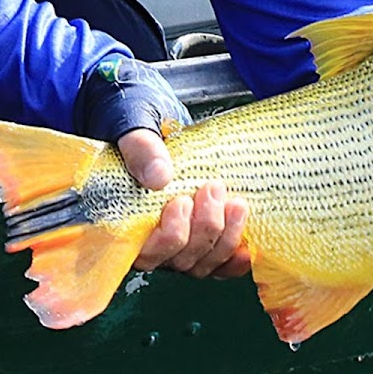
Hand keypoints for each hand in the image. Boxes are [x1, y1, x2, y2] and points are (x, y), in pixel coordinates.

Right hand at [73, 55, 248, 277]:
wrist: (151, 110)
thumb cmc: (131, 116)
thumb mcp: (133, 121)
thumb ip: (140, 147)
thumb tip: (158, 177)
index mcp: (123, 217)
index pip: (145, 252)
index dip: (168, 237)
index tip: (180, 202)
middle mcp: (151, 237)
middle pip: (180, 259)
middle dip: (203, 228)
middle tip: (213, 188)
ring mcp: (180, 238)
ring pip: (203, 262)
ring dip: (224, 237)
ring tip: (235, 203)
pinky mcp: (204, 232)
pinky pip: (220, 262)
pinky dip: (235, 259)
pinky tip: (248, 247)